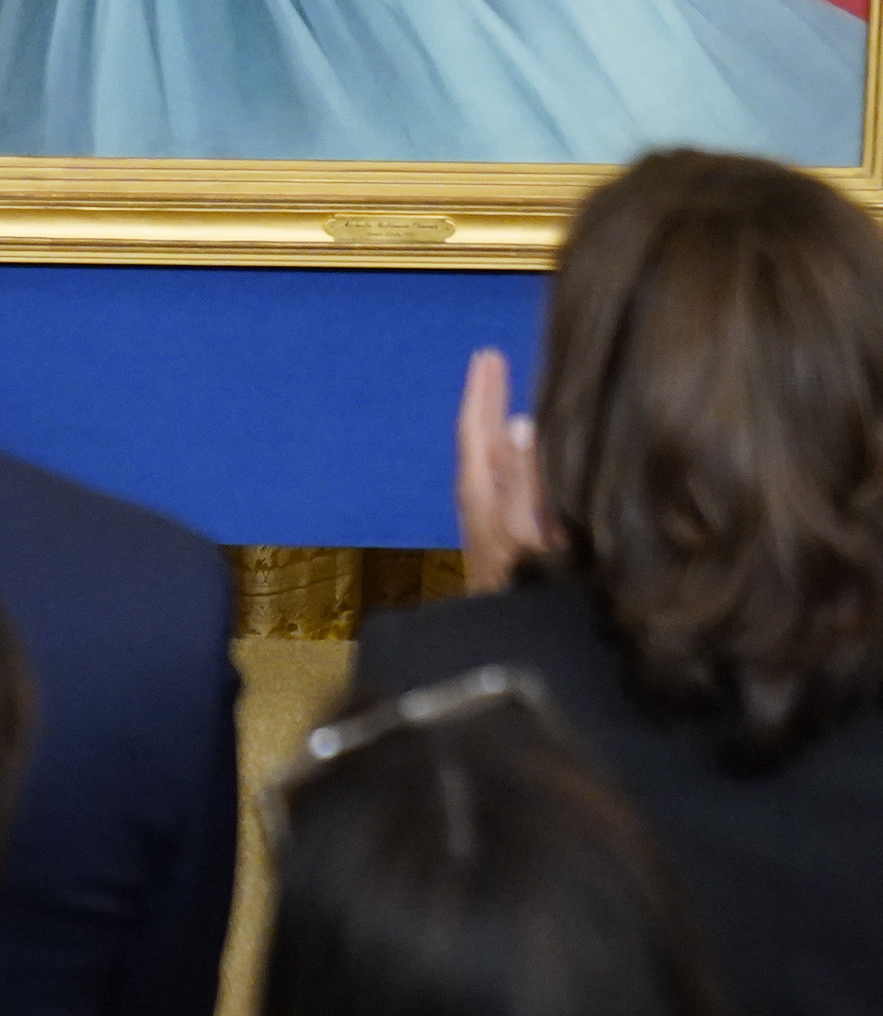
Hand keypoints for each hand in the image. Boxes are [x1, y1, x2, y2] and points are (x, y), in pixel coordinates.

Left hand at [456, 347, 555, 593]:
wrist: (521, 658)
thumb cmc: (526, 596)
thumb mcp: (527, 534)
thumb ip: (524, 482)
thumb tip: (520, 425)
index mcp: (482, 501)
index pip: (476, 435)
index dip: (482, 395)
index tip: (486, 356)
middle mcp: (483, 512)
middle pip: (483, 447)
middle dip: (490, 407)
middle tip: (495, 366)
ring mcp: (496, 533)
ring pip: (497, 469)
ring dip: (505, 434)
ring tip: (515, 404)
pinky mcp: (512, 552)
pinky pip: (514, 491)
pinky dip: (522, 466)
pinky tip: (539, 469)